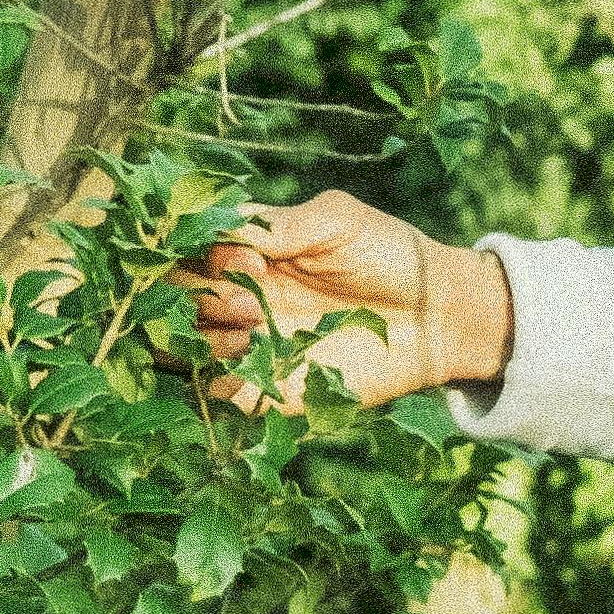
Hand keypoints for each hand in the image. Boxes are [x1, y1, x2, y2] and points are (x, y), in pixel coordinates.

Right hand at [190, 192, 512, 409]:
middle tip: (250, 300)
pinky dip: (221, 379)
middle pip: (177, 298)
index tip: (251, 261)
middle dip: (201, 295)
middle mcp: (241, 296)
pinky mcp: (269, 388)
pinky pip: (219, 392)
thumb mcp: (336, 221)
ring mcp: (251, 344)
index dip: (204, 254)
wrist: (436, 315)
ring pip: (188, 344)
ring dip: (209, 334)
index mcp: (250, 253)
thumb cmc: (389, 255)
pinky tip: (255, 362)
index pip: (189, 251)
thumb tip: (223, 236)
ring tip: (256, 327)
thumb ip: (278, 224)